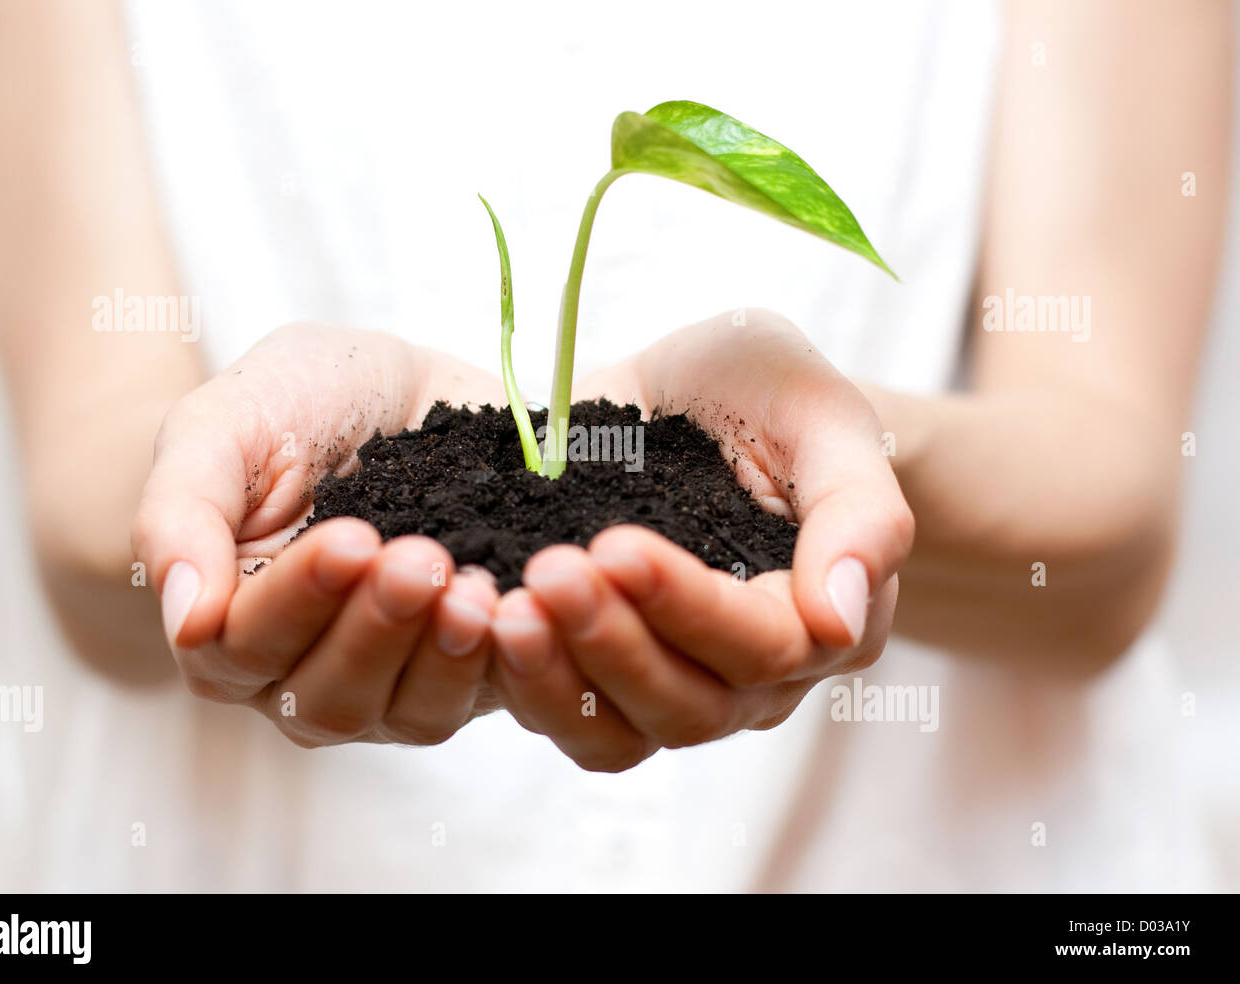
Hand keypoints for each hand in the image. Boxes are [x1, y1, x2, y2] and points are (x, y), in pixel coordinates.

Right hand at [131, 323, 507, 746]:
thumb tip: (184, 619)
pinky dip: (502, 659)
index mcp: (227, 626)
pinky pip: (486, 697)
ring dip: (440, 655)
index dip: (298, 600)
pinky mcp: (468, 668)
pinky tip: (515, 606)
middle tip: (420, 559)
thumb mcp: (223, 426)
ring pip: (407, 714)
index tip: (352, 539)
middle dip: (376, 629)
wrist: (399, 385)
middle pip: (327, 698)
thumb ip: (180, 514)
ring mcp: (391, 682)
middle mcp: (303, 673)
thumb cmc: (297, 402)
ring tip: (471, 589)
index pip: (246, 647)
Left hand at [488, 309, 913, 770]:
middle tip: (549, 570)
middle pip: (688, 707)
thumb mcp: (824, 415)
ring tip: (505, 610)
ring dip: (559, 681)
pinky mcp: (603, 676)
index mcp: (822, 620)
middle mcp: (753, 677)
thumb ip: (858, 509)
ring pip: (621, 737)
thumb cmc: (774, 396)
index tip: (615, 544)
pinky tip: (480, 620)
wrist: (704, 396)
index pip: (762, 645)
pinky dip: (522, 683)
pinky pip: (565, 720)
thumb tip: (842, 615)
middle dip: (612, 643)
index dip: (687, 606)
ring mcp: (675, 685)